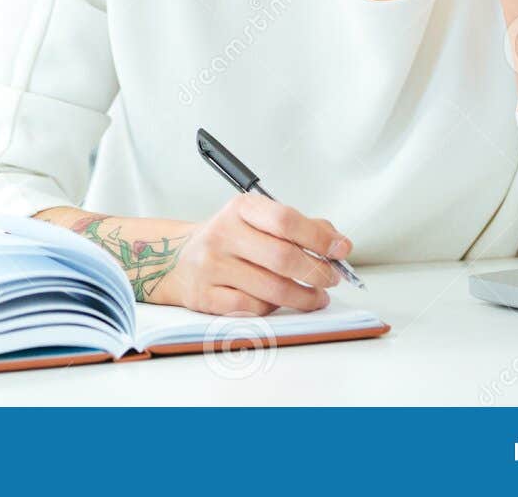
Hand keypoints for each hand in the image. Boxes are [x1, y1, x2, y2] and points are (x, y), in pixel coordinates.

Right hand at [148, 194, 352, 315]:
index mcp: (240, 209)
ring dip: (303, 297)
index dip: (320, 238)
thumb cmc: (228, 241)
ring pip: (271, 289)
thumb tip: (338, 241)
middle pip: (282, 258)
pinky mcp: (206, 296)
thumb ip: (299, 227)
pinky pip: (252, 309)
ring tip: (315, 296)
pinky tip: (279, 303)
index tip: (341, 249)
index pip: (286, 220)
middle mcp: (223, 234)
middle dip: (317, 272)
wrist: (176, 259)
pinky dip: (273, 309)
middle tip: (331, 278)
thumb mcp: (257, 221)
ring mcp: (212, 266)